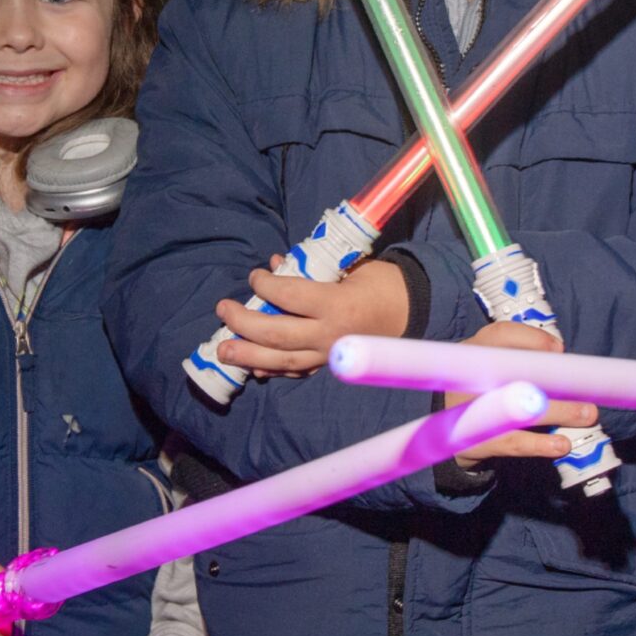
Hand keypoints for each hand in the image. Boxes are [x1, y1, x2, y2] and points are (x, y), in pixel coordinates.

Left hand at [214, 256, 409, 378]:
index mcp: (337, 304)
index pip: (290, 296)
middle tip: (222, 309)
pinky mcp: (330, 365)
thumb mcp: (351, 267)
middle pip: (277, 333)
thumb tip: (275, 264)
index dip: (265, 285)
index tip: (255, 276)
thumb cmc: (381, 283)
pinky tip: (253, 367)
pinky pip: (296, 371)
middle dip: (243, 323)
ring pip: (282, 360)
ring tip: (223, 350)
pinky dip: (272, 369)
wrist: (413, 312)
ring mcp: (330, 355)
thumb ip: (311, 268)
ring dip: (248, 355)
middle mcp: (331, 335)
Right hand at [444, 323, 597, 467]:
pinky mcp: (476, 440)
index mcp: (477, 350)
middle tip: (587, 387)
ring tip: (586, 414)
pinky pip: (513, 442)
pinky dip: (540, 444)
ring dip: (559, 412)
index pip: (502, 335)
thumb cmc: (487, 389)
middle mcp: (471, 377)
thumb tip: (565, 360)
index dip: (533, 340)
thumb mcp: (496, 366)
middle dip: (555, 380)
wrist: (451, 429)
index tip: (559, 351)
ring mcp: (471, 410)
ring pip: (519, 409)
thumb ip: (526, 358)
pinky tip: (562, 444)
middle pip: (515, 373)